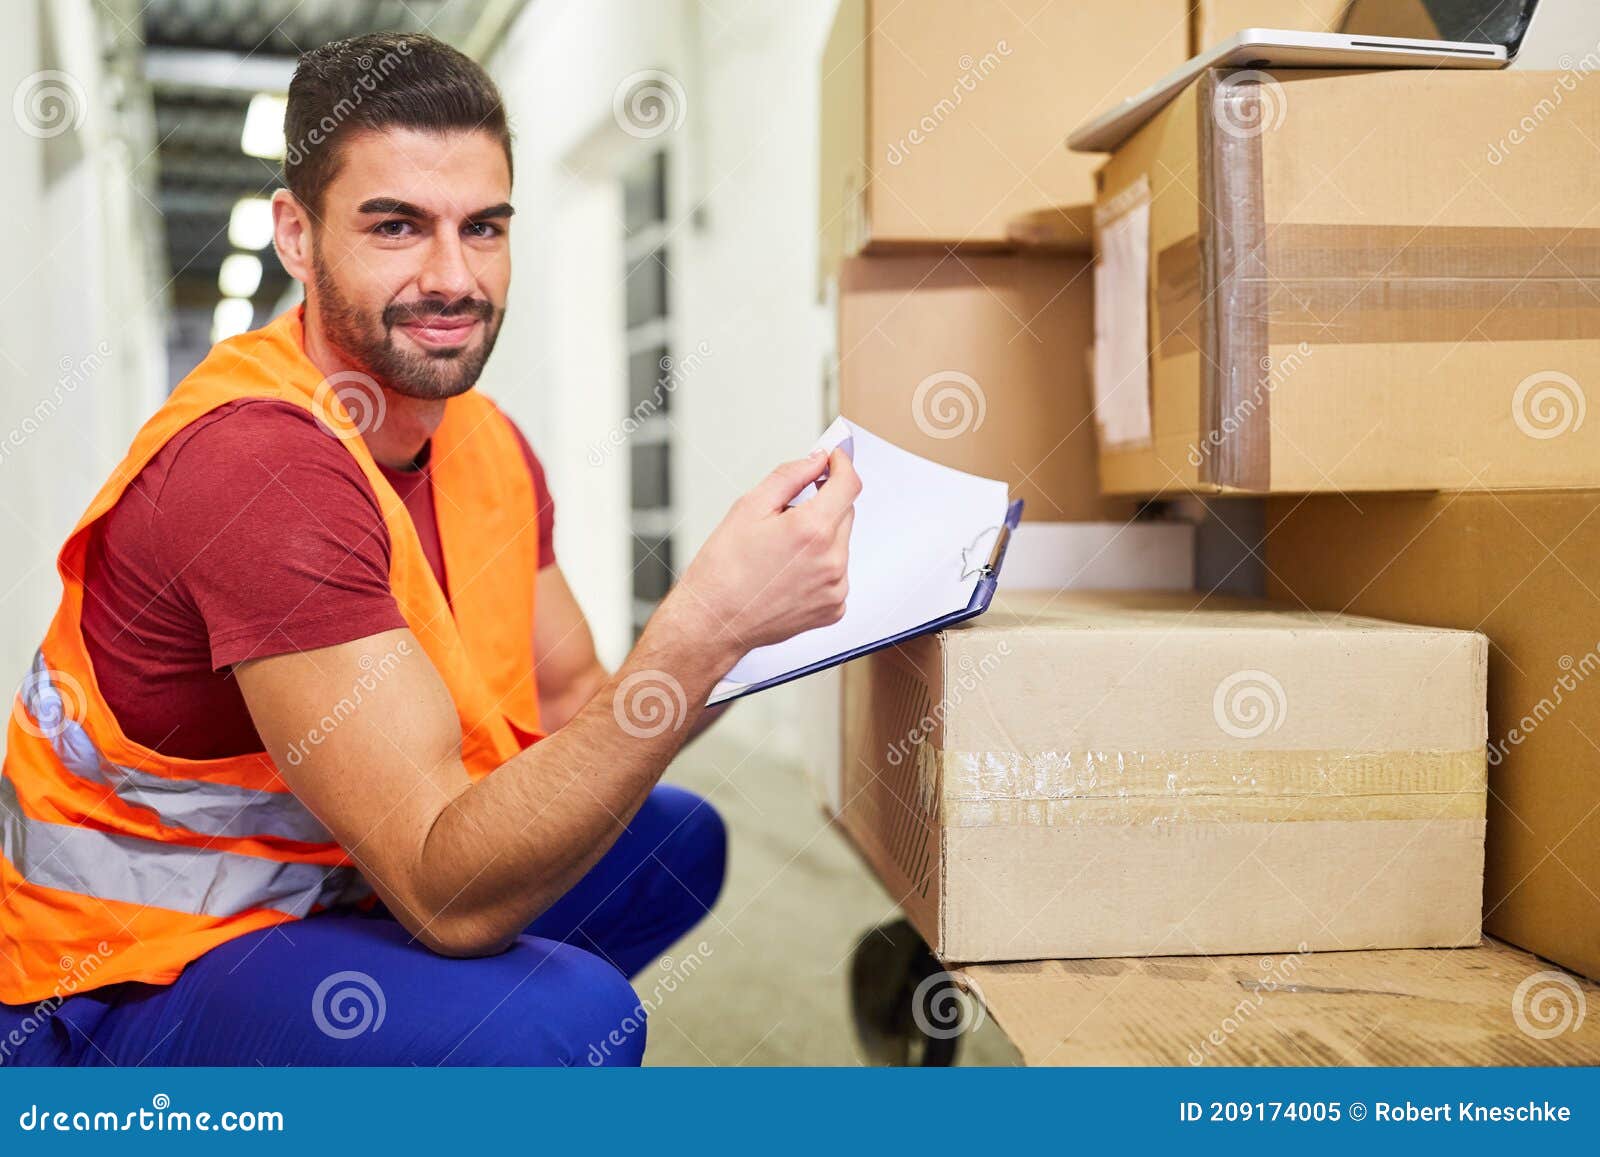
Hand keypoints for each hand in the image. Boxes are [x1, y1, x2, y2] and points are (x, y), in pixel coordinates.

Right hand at [663, 446, 860, 668]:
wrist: (714, 622)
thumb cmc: (723, 570)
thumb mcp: (749, 507)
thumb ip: (790, 476)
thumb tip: (816, 461)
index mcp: (812, 530)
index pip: (849, 484)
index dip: (842, 465)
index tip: (833, 460)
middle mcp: (831, 561)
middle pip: (845, 513)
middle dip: (823, 505)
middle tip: (786, 516)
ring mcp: (835, 588)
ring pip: (841, 543)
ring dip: (820, 538)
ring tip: (781, 553)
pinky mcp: (834, 608)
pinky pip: (837, 573)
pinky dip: (819, 566)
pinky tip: (789, 574)